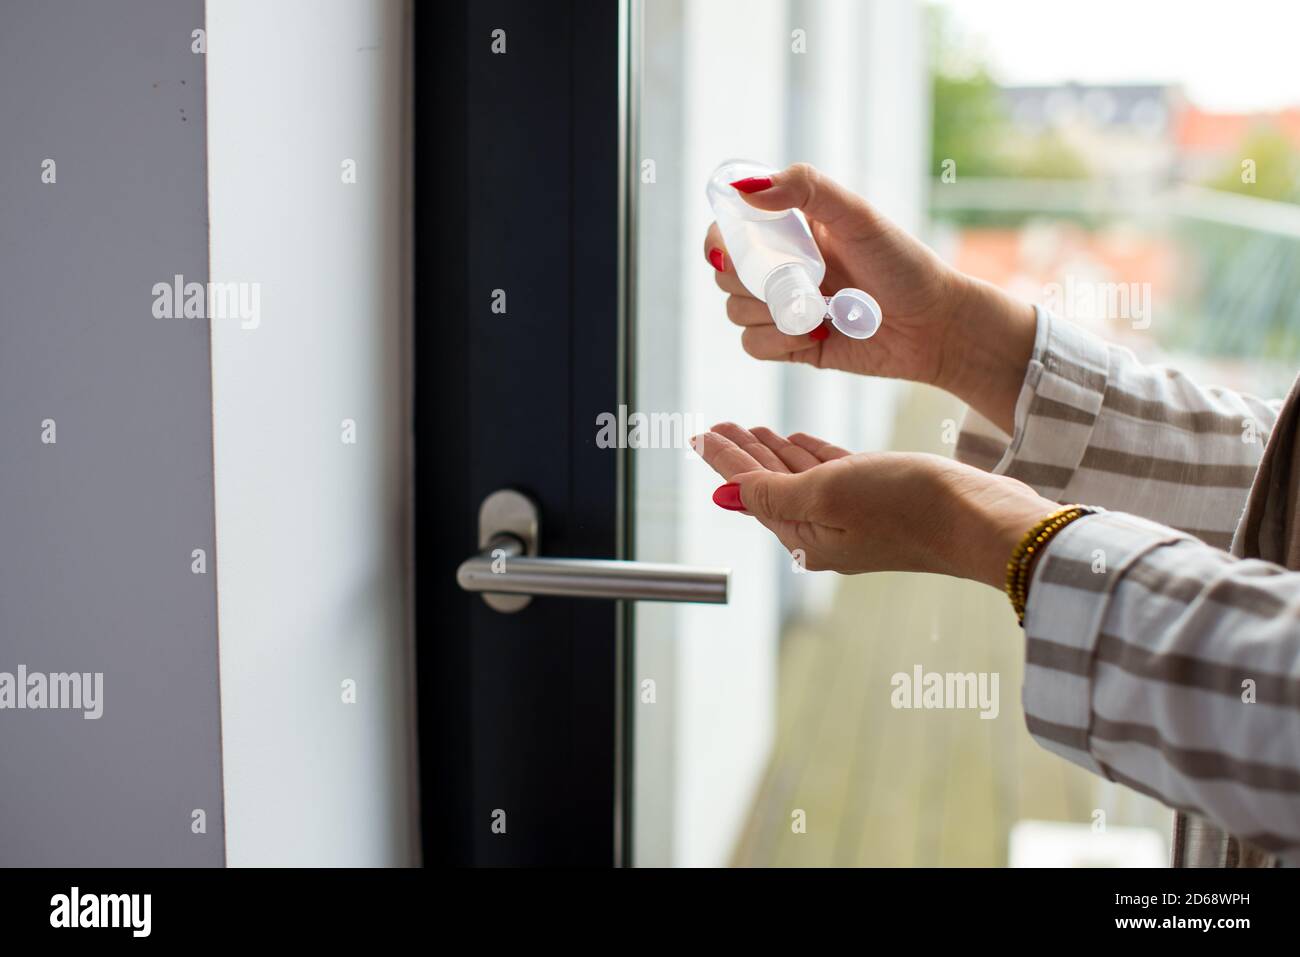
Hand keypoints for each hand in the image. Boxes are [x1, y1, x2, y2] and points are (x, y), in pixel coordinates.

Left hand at [693, 422, 1056, 588]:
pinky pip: (834, 472)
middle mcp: (827, 529)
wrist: (983, 519)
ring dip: (773, 451)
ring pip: (800, 476)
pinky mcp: (884, 498)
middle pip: (770, 484)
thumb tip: (724, 495)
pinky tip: (798, 438)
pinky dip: (811, 454)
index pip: (751, 490)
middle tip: (718, 426)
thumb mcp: (828, 493)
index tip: (700, 434)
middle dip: (742, 454)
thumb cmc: (908, 507)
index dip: (725, 460)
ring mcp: (856, 515)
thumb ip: (773, 492)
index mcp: (807, 536)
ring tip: (749, 428)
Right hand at [704, 163, 1036, 432]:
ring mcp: (783, 308)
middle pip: (725, 274)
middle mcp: (780, 268)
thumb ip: (805, 188)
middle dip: (750, 280)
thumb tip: (744, 187)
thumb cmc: (903, 264)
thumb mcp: (858, 215)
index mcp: (790, 230)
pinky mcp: (790, 346)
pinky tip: (815, 334)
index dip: (720, 240)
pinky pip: (752, 345)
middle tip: (801, 279)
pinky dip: (777, 341)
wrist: (933, 326)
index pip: (728, 230)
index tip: (730, 249)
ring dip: (768, 312)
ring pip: (734, 311)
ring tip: (817, 309)